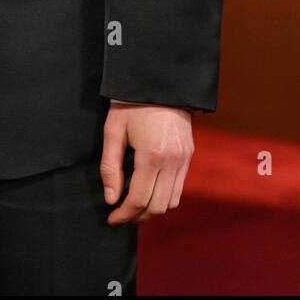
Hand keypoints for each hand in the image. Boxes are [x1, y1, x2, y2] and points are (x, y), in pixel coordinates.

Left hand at [100, 102, 192, 224]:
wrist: (160, 82)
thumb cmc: (131, 104)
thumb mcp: (113, 131)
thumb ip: (110, 167)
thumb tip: (111, 199)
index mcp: (152, 155)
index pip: (139, 199)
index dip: (124, 214)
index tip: (111, 218)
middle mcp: (173, 161)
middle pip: (158, 206)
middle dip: (138, 216)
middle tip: (121, 215)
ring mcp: (184, 159)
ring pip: (172, 201)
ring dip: (153, 209)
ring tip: (134, 206)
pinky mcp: (189, 155)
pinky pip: (179, 187)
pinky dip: (164, 196)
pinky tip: (149, 190)